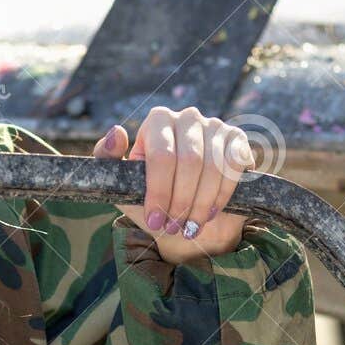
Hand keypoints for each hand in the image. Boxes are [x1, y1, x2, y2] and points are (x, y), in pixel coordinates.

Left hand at [91, 106, 255, 264]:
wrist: (185, 213)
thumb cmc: (151, 195)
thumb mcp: (123, 182)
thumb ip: (107, 158)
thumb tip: (116, 132)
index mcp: (158, 121)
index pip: (161, 156)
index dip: (159, 191)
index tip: (154, 220)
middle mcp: (187, 117)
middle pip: (189, 162)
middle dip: (181, 202)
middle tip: (173, 228)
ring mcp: (215, 126)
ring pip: (214, 168)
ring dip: (201, 204)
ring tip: (189, 227)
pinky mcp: (236, 140)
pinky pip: (234, 167)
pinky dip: (221, 195)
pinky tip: (209, 213)